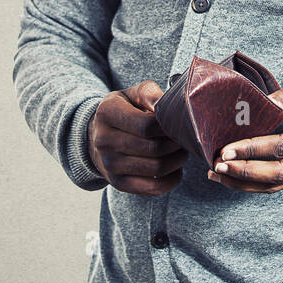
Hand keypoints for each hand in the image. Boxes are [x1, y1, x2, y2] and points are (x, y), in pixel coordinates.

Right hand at [87, 80, 188, 194]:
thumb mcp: (133, 94)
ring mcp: (110, 164)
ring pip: (156, 168)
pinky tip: (175, 169)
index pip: (147, 125)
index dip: (168, 126)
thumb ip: (150, 94)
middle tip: (184, 138)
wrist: (97, 135)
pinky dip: (172, 180)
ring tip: (181, 151)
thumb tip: (168, 108)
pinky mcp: (119, 183)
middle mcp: (104, 140)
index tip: (176, 123)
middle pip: (154, 148)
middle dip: (176, 143)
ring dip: (177, 160)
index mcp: (108, 113)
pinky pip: (153, 188)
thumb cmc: (124, 110)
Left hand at [207, 74, 282, 192]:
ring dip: (245, 182)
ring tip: (217, 174)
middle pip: (279, 174)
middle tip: (219, 165)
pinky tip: (232, 177)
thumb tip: (267, 103)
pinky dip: (253, 183)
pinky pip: (278, 184)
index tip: (228, 148)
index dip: (255, 149)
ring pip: (277, 185)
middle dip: (246, 171)